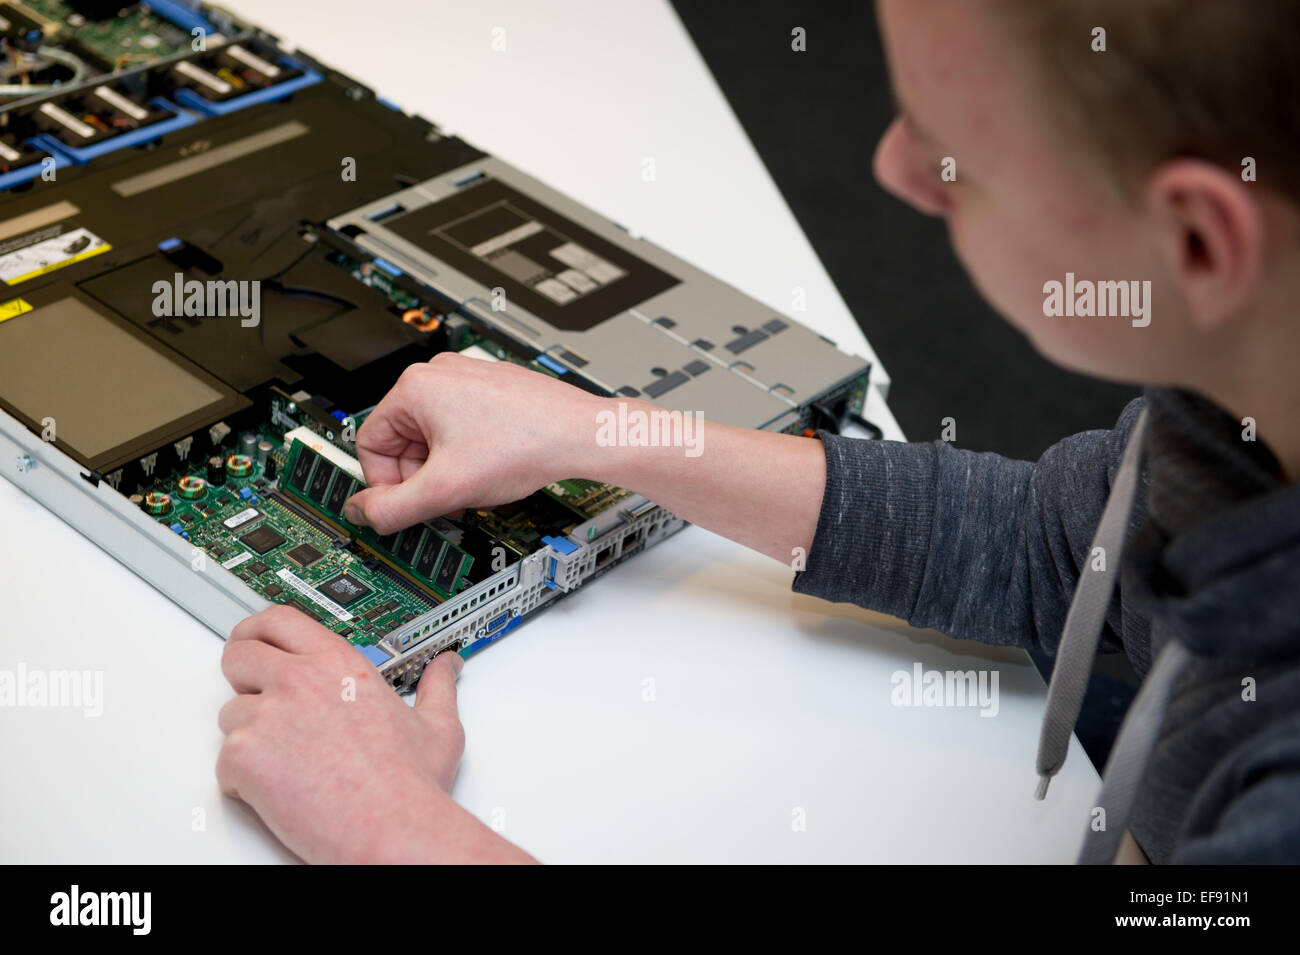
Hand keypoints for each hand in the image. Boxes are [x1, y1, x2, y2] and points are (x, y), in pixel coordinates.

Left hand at [217, 605, 534, 863]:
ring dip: (249, 735)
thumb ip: (436, 687)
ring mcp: (268, 716)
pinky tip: (279, 791)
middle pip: (239, 655)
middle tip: (256, 696)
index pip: (279, 621)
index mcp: (340, 663)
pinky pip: (225, 761)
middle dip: (242, 675)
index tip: (256, 639)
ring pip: (230, 714)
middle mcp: (300, 679)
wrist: (391, 829)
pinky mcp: (246, 756)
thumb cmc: (410, 786)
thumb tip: (446, 669)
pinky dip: (243, 780)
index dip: (260, 630)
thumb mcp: (436, 725)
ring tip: (286, 763)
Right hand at [345, 353, 605, 533]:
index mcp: (415, 387)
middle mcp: (439, 374)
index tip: (412, 503)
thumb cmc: (525, 445)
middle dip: (423, 477)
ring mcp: (467, 379)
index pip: (371, 445)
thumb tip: (362, 513)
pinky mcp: (491, 389)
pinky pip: (462, 428)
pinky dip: (470, 455)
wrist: (581, 435)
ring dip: (447, 469)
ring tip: (477, 482)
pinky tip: (493, 468)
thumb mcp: (445, 489)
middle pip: (404, 443)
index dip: (388, 484)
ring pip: (435, 439)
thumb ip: (393, 508)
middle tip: (449, 497)